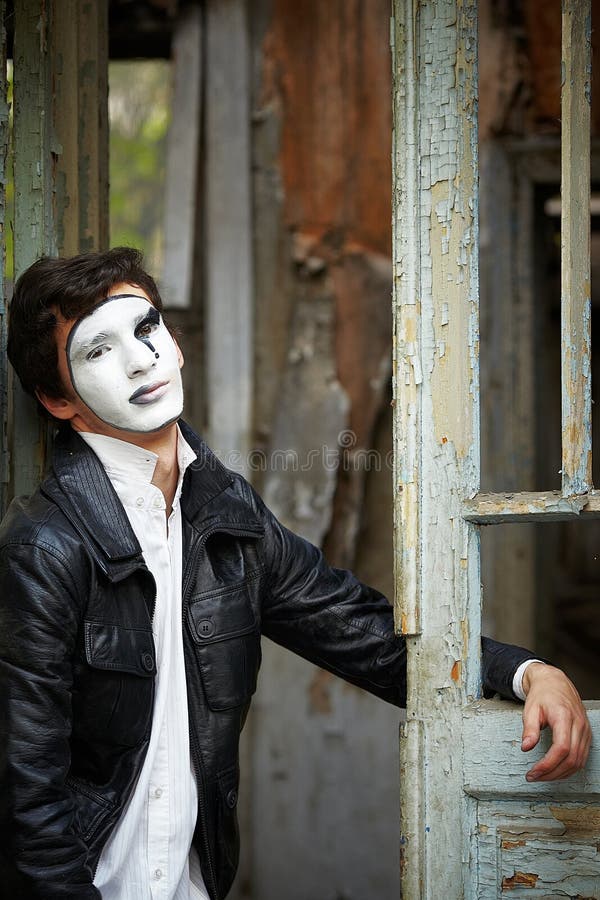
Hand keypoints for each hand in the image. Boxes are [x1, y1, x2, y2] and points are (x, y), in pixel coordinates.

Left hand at [521, 662, 590, 781]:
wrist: (555, 682)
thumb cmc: (542, 694)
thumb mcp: (530, 709)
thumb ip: (529, 729)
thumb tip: (526, 748)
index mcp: (564, 716)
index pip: (562, 748)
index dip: (548, 764)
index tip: (533, 772)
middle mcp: (578, 724)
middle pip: (571, 759)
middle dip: (552, 773)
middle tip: (534, 777)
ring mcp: (585, 730)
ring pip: (578, 761)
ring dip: (560, 773)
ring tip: (542, 776)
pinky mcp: (586, 734)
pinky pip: (581, 757)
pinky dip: (568, 767)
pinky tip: (555, 769)